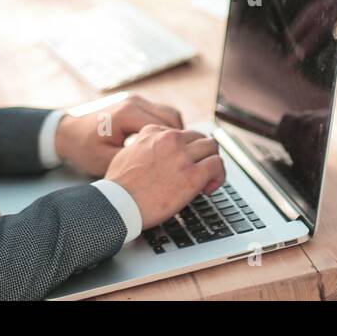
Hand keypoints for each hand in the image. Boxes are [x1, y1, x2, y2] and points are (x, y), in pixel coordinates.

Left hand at [53, 92, 182, 176]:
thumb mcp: (107, 160)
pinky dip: (164, 128)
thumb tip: (161, 169)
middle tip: (183, 159)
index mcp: (128, 113)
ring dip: (174, 132)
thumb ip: (135, 161)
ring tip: (174, 154)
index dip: (178, 145)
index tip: (182, 162)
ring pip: (168, 114)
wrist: (65, 132)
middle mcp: (134, 102)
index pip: (166, 127)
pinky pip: (158, 114)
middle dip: (180, 139)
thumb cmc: (82, 147)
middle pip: (172, 117)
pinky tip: (162, 146)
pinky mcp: (133, 104)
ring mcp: (134, 100)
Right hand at [103, 125, 225, 229]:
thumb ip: (142, 145)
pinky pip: (217, 165)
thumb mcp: (126, 152)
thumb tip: (153, 152)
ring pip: (212, 147)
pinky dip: (218, 176)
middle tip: (199, 170)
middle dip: (202, 154)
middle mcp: (170, 139)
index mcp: (154, 132)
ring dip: (212, 162)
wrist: (118, 203)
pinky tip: (208, 188)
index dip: (186, 149)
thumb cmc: (119, 186)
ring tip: (206, 179)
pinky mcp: (193, 175)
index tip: (184, 163)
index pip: (182, 133)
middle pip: (200, 138)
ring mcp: (183, 156)